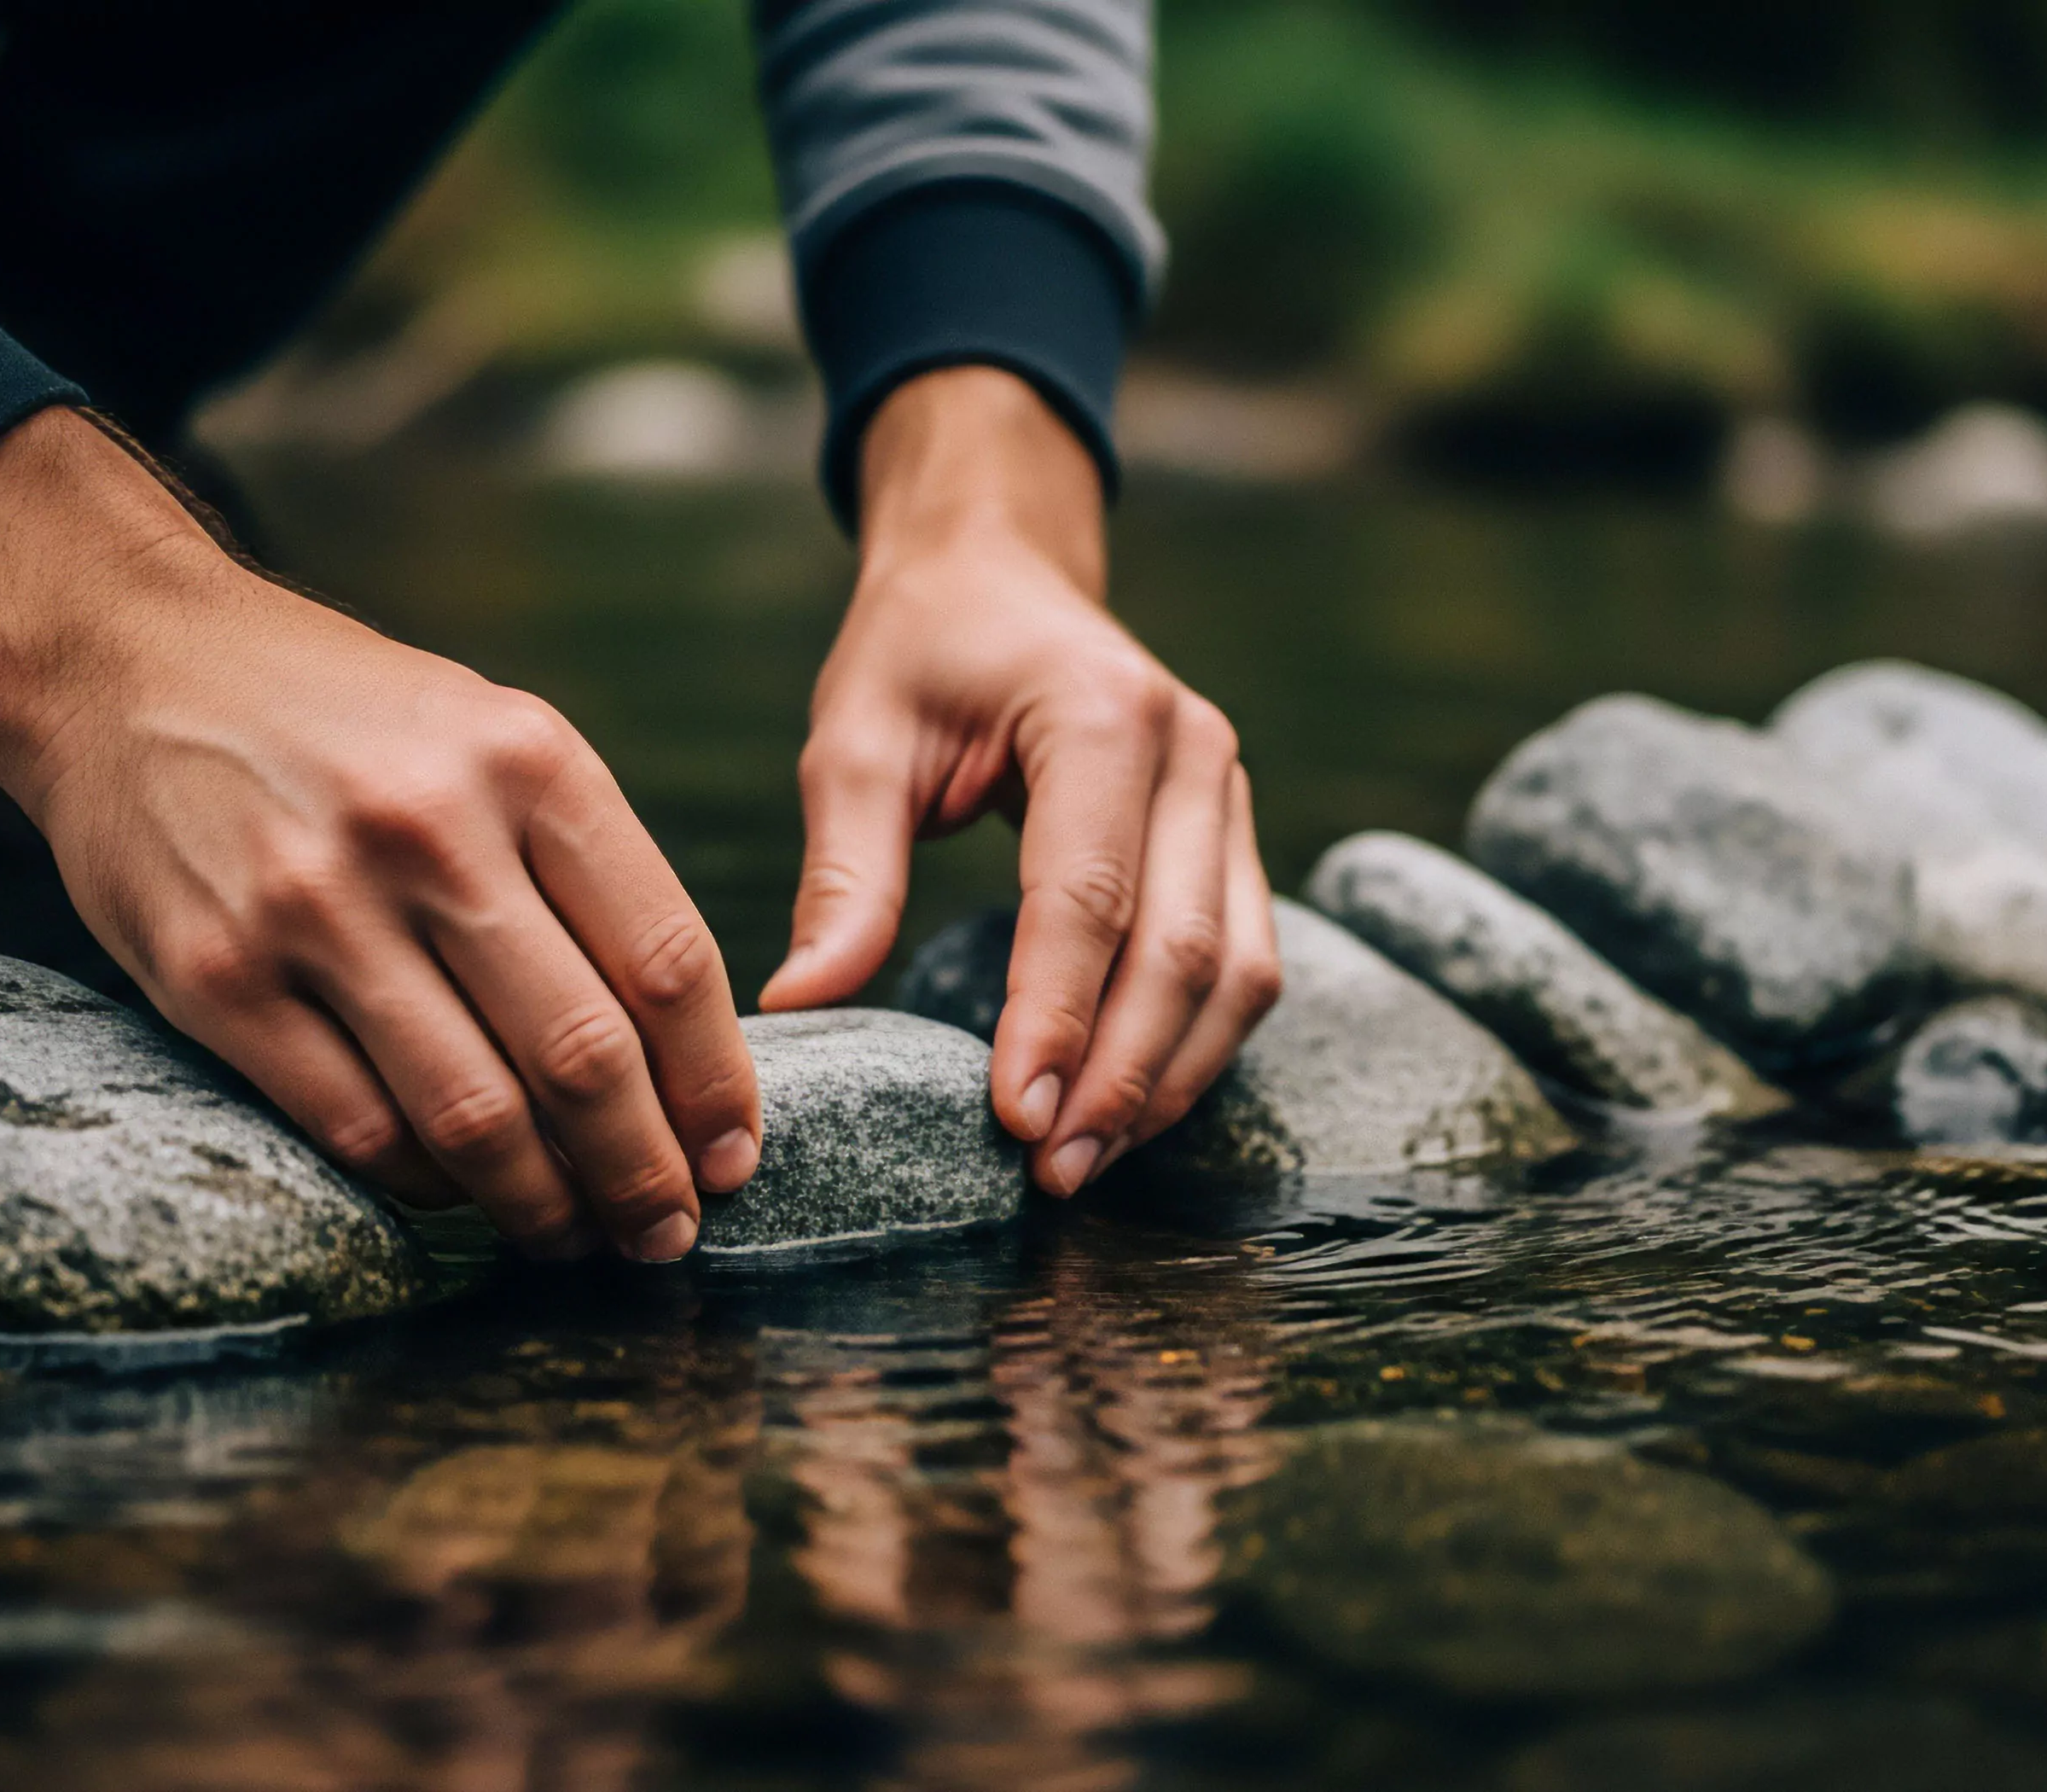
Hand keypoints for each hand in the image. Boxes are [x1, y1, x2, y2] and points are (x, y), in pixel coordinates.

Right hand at [0, 408, 758, 1260]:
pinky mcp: (215, 973)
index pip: (666, 959)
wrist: (130, 656)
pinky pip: (354, 1124)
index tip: (733, 1155)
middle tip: (666, 1233)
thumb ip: (582, 868)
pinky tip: (457, 1195)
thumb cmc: (343, 717)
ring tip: (572, 1234)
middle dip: (644, 1172)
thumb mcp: (491, 735)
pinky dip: (422, 1183)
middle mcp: (430, 829)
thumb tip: (683, 1046)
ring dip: (541, 1202)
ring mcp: (314, 905)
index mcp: (530, 760)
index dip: (715, 1083)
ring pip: (473, 1113)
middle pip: (583, 1054)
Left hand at [757, 368, 1282, 1193]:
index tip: (1015, 1118)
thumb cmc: (921, 650)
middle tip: (1054, 1173)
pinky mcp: (1233, 836)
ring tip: (1087, 1162)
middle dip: (1122, 1075)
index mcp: (1100, 713)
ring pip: (1238, 971)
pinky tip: (1129, 1107)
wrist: (1001, 571)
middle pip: (1185, 950)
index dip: (1056, 1017)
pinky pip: (1245, 962)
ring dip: (1169, 1079)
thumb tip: (801, 1005)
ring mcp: (1229, 795)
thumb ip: (845, 875)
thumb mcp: (856, 740)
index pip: (1089, 895)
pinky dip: (1194, 1048)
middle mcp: (1194, 752)